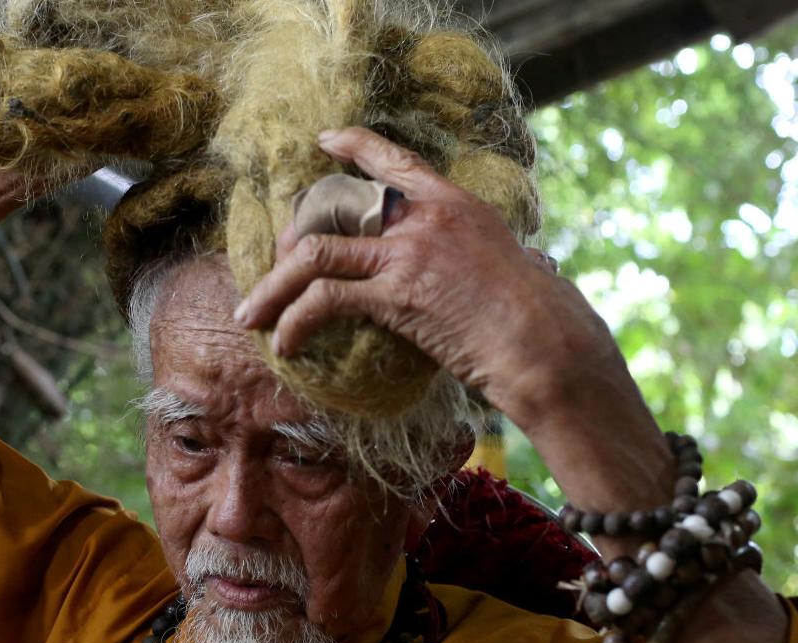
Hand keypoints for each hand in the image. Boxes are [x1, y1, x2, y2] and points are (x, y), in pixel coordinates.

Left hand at [232, 127, 623, 435]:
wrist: (547, 344)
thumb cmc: (546, 321)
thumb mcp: (527, 270)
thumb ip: (513, 261)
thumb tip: (539, 266)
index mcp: (456, 204)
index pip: (396, 162)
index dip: (355, 147)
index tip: (325, 141)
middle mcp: (425, 218)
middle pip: (334, 208)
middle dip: (292, 238)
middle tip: (272, 270)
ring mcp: (407, 253)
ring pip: (312, 253)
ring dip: (272, 288)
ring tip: (251, 316)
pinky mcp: (395, 294)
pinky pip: (324, 299)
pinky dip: (295, 321)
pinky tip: (286, 345)